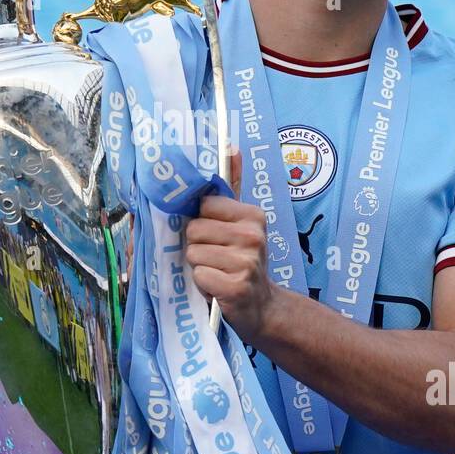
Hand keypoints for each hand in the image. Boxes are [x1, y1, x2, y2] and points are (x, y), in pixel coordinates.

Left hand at [184, 187, 279, 343]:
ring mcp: (246, 263)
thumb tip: (231, 146)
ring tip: (217, 272)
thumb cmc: (242, 260)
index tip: (216, 235)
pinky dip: (203, 284)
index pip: (203, 205)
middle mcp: (253, 236)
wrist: (261, 307)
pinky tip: (218, 287)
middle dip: (197, 246)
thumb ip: (233, 185)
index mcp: (253, 215)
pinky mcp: (236, 287)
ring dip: (199, 266)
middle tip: (216, 258)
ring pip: (193, 253)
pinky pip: (199, 275)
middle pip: (194, 230)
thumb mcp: (242, 223)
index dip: (202, 222)